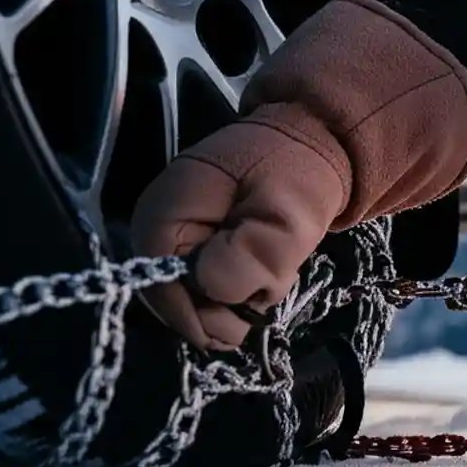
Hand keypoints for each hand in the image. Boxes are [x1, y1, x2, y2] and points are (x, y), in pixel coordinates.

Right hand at [130, 115, 347, 350]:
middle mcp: (156, 230)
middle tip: (269, 288)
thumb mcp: (287, 215)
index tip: (243, 325)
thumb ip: (252, 256)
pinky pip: (208, 292)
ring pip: (196, 302)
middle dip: (225, 309)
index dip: (198, 317)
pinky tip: (264, 273)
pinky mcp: (194, 249)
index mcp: (165, 214)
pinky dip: (241, 293)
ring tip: (272, 272)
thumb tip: (214, 291)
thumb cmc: (297, 172)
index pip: (159, 288)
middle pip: (175, 302)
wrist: (309, 141)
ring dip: (239, 301)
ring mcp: (174, 240)